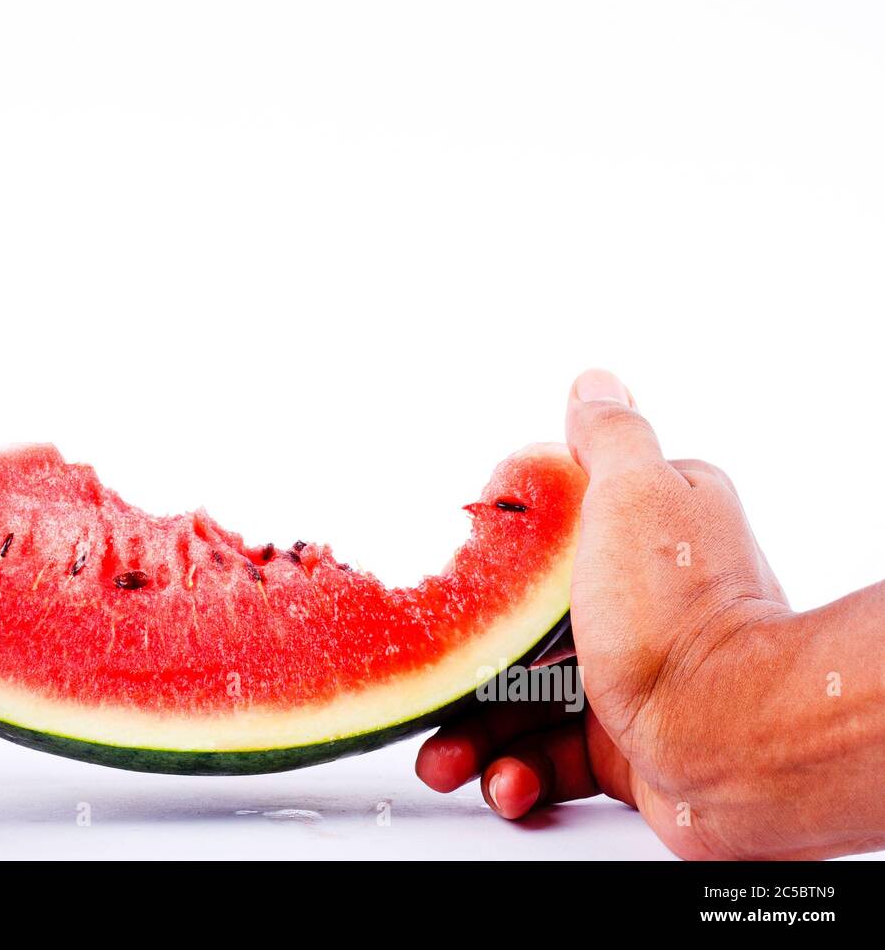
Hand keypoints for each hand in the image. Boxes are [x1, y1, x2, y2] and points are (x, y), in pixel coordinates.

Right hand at [414, 370, 883, 858]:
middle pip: (522, 631)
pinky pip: (554, 759)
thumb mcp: (635, 495)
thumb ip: (609, 438)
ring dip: (478, 734)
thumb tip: (594, 384)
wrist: (732, 743)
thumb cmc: (678, 618)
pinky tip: (506, 779)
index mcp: (648, 537)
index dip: (494, 564)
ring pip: (528, 704)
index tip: (453, 583)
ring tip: (447, 756)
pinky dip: (521, 771)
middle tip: (432, 690)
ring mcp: (632, 679)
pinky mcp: (627, 747)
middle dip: (468, 668)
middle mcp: (639, 607)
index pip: (547, 541)